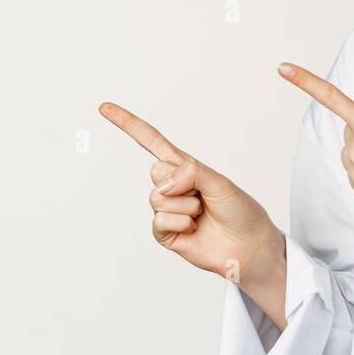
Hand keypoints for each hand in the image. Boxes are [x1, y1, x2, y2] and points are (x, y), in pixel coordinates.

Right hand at [98, 101, 283, 284]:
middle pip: (155, 171)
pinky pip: (159, 221)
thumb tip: (163, 182)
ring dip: (185, 207)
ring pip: (157, 198)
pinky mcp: (164, 232)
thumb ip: (191, 173)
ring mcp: (167, 209)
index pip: (151, 141)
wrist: (248, 245)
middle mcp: (172, 185)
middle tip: (203, 196)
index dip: (129, 124)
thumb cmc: (240, 211)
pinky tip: (194, 228)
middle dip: (181, 183)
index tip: (105, 108)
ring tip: (202, 214)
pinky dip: (180, 224)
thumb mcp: (220, 182)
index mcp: (185, 167)